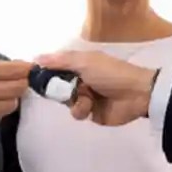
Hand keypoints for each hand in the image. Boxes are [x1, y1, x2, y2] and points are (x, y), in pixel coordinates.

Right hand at [0, 56, 31, 130]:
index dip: (27, 69)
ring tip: (1, 93)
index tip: (32, 69)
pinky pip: (0, 116)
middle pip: (18, 88)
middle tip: (21, 80)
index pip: (15, 71)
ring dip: (11, 97)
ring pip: (12, 104)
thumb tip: (22, 68)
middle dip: (22, 83)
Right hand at [32, 50, 155, 126]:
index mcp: (80, 64)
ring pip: (65, 101)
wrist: (137, 95)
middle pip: (58, 86)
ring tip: (85, 99)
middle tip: (63, 89)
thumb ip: (60, 61)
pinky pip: (76, 113)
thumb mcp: (85, 62)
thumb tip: (36, 57)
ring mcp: (86, 97)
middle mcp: (80, 79)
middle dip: (58, 89)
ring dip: (72, 100)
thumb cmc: (111, 74)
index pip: (56, 67)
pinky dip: (80, 110)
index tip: (34, 77)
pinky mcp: (91, 113)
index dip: (46, 72)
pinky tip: (89, 108)